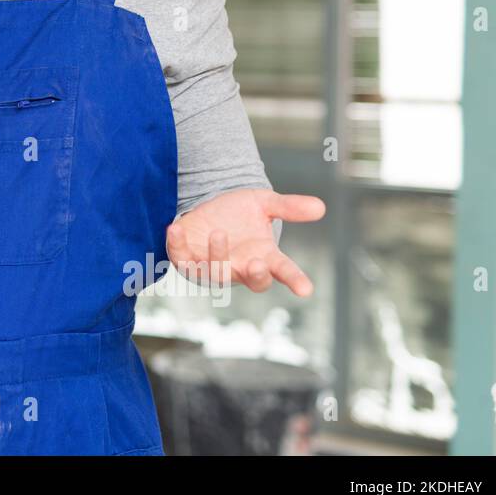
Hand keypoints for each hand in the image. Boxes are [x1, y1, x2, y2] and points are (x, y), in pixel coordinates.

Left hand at [166, 189, 324, 296]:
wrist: (206, 209)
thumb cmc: (238, 213)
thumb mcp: (264, 204)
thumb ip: (289, 207)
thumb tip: (321, 206)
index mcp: (263, 257)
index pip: (283, 271)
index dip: (295, 280)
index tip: (306, 290)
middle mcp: (240, 267)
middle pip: (252, 282)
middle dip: (255, 276)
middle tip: (257, 264)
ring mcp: (212, 267)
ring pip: (216, 273)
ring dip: (218, 256)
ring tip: (218, 233)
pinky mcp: (186, 260)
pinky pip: (180, 258)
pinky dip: (176, 244)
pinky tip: (175, 228)